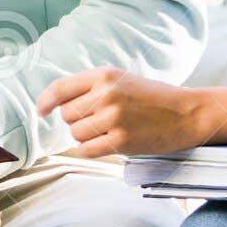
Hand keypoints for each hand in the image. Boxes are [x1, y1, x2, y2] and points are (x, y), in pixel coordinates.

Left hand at [37, 68, 207, 157]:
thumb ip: (91, 88)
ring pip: (76, 134)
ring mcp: (113, 118)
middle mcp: (106, 95)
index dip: (46, 101)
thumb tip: (56, 104)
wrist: (186, 113)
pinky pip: (87, 150)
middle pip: (67, 115)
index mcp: (104, 76)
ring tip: (107, 131)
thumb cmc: (151, 97)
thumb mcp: (120, 80)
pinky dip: (91, 150)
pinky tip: (106, 144)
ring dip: (85, 136)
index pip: (61, 88)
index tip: (41, 111)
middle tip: (98, 121)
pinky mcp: (121, 141)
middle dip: (76, 121)